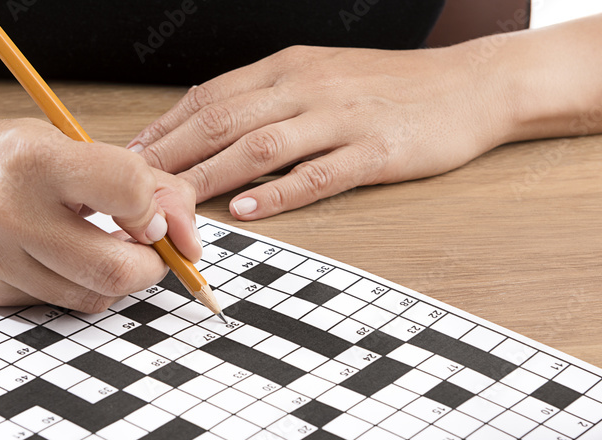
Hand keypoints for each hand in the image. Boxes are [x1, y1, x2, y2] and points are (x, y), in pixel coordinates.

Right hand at [0, 117, 199, 312]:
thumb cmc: (0, 155)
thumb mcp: (67, 144)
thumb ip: (139, 181)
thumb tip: (188, 233)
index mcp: (36, 160)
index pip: (129, 191)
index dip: (158, 211)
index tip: (154, 217)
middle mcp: (9, 212)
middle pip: (117, 269)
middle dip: (152, 268)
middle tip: (148, 252)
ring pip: (93, 297)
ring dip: (116, 281)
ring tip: (100, 249)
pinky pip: (58, 305)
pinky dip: (75, 287)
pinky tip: (58, 259)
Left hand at [128, 44, 514, 219]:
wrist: (469, 86)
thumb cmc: (392, 88)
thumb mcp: (323, 77)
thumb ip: (272, 101)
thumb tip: (216, 130)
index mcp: (289, 68)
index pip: (211, 97)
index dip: (166, 128)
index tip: (132, 157)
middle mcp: (307, 87)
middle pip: (222, 120)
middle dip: (171, 155)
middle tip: (133, 186)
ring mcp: (341, 118)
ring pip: (259, 146)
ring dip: (210, 176)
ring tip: (174, 204)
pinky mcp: (374, 152)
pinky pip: (317, 174)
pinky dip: (278, 193)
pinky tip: (248, 209)